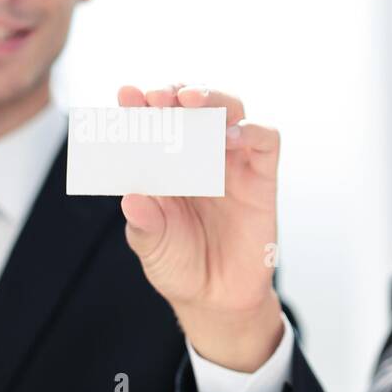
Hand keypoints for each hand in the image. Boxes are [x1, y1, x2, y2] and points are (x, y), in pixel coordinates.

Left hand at [118, 84, 283, 371]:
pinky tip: (230, 137)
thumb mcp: (152, 248)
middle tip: (158, 96)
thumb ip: (144, 224)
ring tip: (191, 101)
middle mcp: (198, 156)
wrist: (219, 300)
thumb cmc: (180, 266)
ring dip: (213, 98)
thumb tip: (131, 199)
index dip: (139, 105)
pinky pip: (265, 141)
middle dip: (175, 92)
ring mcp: (232, 165)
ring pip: (230, 111)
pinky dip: (251, 130)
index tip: (126, 95)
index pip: (153, 122)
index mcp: (164, 164)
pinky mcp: (262, 179)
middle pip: (193, 106)